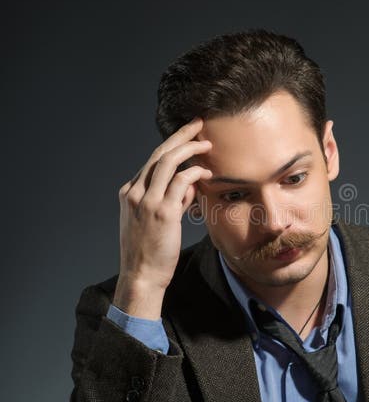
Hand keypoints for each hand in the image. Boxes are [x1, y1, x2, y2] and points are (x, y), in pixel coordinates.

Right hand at [113, 117, 211, 317]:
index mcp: (129, 193)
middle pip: (158, 153)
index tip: (188, 137)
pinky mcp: (162, 212)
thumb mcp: (153, 222)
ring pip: (168, 161)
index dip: (172, 146)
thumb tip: (189, 187)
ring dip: (189, 149)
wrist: (140, 277)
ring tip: (206, 144)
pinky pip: (180, 182)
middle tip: (198, 125)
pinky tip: (206, 174)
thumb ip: (170, 201)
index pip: (152, 161)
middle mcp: (134, 193)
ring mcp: (146, 201)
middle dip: (180, 136)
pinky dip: (194, 173)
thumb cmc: (149, 253)